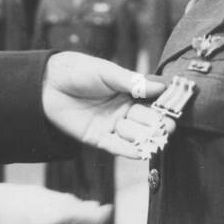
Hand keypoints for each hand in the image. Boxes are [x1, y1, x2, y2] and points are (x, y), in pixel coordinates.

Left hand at [41, 52, 172, 158]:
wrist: (48, 83)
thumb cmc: (79, 71)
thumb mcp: (107, 72)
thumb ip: (132, 82)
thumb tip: (160, 88)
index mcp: (128, 93)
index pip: (151, 103)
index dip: (163, 107)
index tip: (175, 110)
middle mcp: (122, 111)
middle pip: (146, 121)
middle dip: (158, 125)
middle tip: (169, 126)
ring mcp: (110, 125)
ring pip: (133, 135)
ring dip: (145, 137)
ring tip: (156, 137)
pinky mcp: (97, 138)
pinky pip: (116, 147)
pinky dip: (129, 150)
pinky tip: (142, 152)